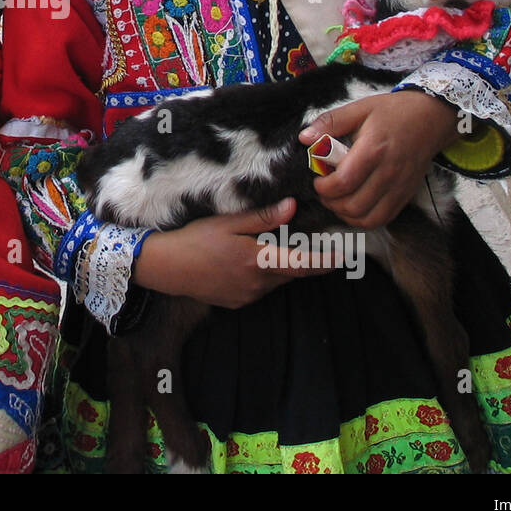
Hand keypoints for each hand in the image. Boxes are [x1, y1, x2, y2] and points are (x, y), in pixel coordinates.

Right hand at [133, 198, 333, 308]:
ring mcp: (247, 296)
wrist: (165, 268)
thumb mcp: (227, 223)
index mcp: (258, 261)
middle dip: (304, 261)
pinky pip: (259, 288)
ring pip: (275, 281)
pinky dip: (262, 275)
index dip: (326, 261)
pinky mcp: (236, 302)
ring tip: (272, 248)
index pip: (303, 264)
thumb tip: (292, 208)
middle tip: (318, 246)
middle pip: (292, 273)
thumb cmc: (194, 239)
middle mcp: (257, 284)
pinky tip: (247, 261)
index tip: (346, 256)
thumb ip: (262, 218)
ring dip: (280, 266)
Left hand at [299, 91, 459, 228]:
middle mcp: (389, 172)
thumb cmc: (393, 112)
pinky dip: (364, 219)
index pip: (344, 182)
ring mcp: (400, 187)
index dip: (324, 187)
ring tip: (337, 200)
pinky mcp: (406, 195)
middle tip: (324, 191)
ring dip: (346, 214)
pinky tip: (354, 206)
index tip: (318, 180)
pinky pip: (383, 219)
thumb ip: (331, 122)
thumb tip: (305, 137)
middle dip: (331, 203)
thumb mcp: (360, 108)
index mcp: (373, 150)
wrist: (432, 118)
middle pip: (354, 205)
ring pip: (368, 217)